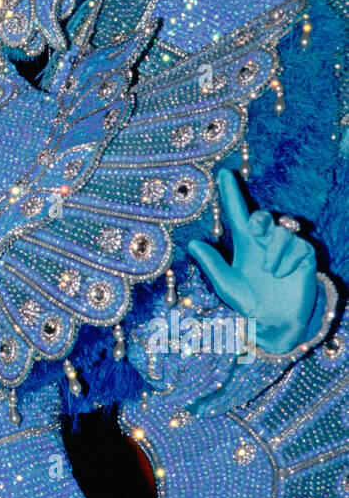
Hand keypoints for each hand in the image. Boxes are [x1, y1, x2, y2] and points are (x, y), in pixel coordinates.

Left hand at [188, 170, 319, 355]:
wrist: (275, 324)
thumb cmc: (250, 303)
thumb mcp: (227, 284)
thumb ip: (212, 264)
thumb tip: (192, 245)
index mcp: (246, 244)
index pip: (238, 213)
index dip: (231, 193)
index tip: (223, 174)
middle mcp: (265, 242)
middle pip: (262, 216)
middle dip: (258, 219)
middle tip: (252, 233)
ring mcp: (286, 249)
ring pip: (282, 229)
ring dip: (273, 250)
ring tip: (268, 271)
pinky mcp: (304, 256)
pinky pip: (298, 245)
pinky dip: (286, 260)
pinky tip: (281, 275)